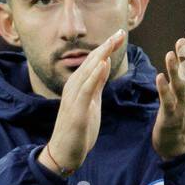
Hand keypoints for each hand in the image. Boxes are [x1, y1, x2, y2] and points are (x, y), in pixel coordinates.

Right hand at [40, 29, 126, 174]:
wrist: (64, 152)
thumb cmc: (77, 130)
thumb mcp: (91, 103)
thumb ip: (96, 84)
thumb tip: (104, 65)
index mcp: (78, 86)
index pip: (94, 62)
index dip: (106, 47)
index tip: (119, 34)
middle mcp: (73, 88)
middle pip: (91, 62)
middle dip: (106, 46)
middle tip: (120, 31)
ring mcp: (74, 98)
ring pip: (88, 71)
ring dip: (101, 55)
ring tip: (112, 41)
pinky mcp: (77, 110)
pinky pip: (86, 89)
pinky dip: (94, 75)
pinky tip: (102, 64)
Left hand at [153, 25, 184, 160]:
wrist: (180, 145)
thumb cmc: (182, 111)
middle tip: (183, 40)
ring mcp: (182, 106)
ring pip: (180, 86)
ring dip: (176, 71)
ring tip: (170, 55)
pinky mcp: (171, 117)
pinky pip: (168, 102)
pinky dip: (164, 90)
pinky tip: (159, 78)